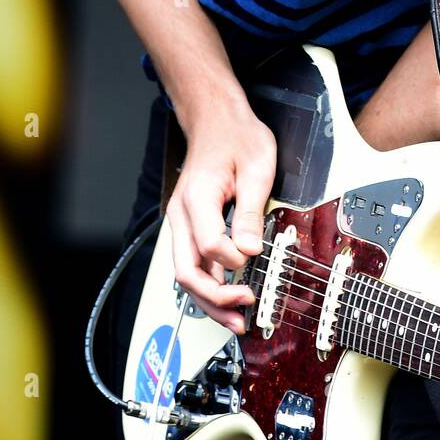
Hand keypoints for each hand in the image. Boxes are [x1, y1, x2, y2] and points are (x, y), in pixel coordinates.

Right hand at [165, 94, 276, 334]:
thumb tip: (249, 250)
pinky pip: (195, 262)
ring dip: (210, 300)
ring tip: (235, 320)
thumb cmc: (236, 137)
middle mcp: (182, 214)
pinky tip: (228, 297)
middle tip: (242, 313)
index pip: (209, 244)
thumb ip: (250, 211)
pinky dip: (209, 284)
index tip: (255, 257)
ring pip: (187, 273)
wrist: (216, 120)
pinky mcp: (191, 226)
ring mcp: (183, 222)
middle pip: (187, 271)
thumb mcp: (256, 168)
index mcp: (197, 198)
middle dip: (214, 298)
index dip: (233, 259)